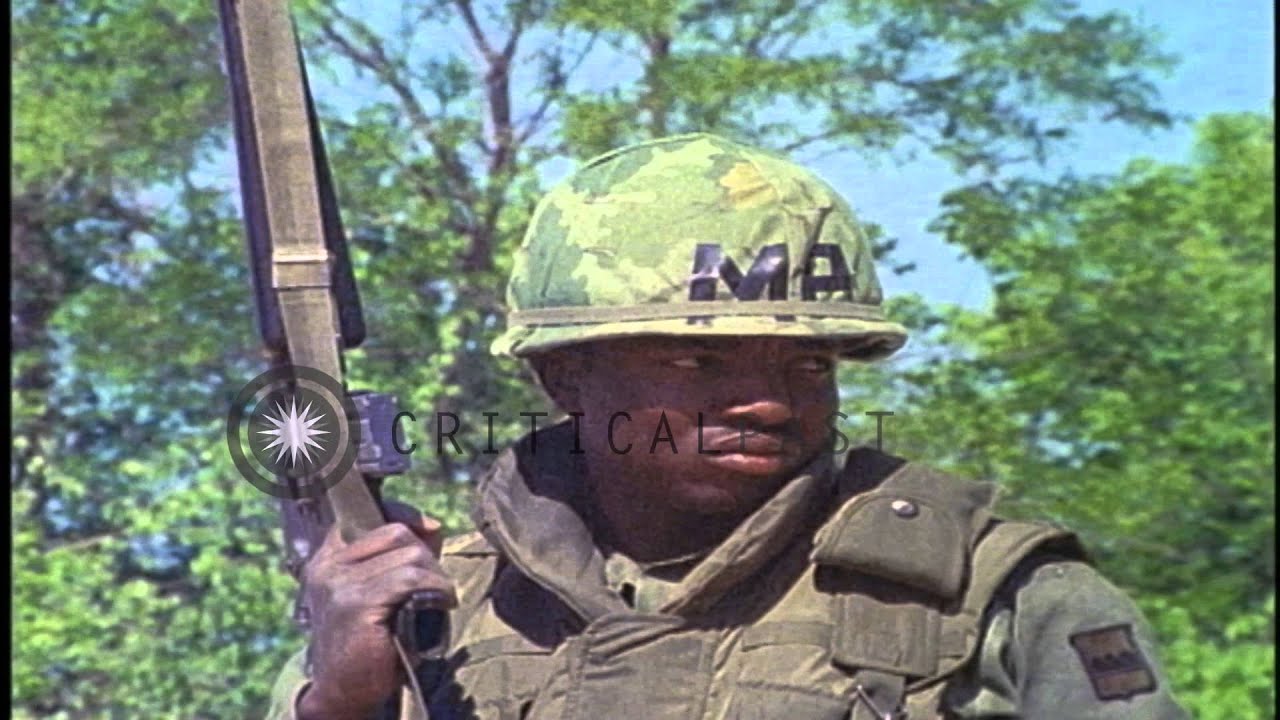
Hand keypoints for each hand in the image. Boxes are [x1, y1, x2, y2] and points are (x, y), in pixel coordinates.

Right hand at [296, 502, 456, 718]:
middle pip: (396, 532)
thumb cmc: (368, 641)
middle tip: (434, 584)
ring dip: (435, 575)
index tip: (427, 533)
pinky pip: (409, 578)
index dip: (404, 518)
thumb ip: (400, 555)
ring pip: (408, 554)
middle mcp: (329, 565)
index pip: (368, 513)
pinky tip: (440, 602)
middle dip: (426, 555)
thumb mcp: (379, 591)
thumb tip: (432, 524)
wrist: (343, 691)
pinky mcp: (355, 603)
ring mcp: (339, 583)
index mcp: (328, 558)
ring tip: (438, 597)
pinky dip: (435, 588)